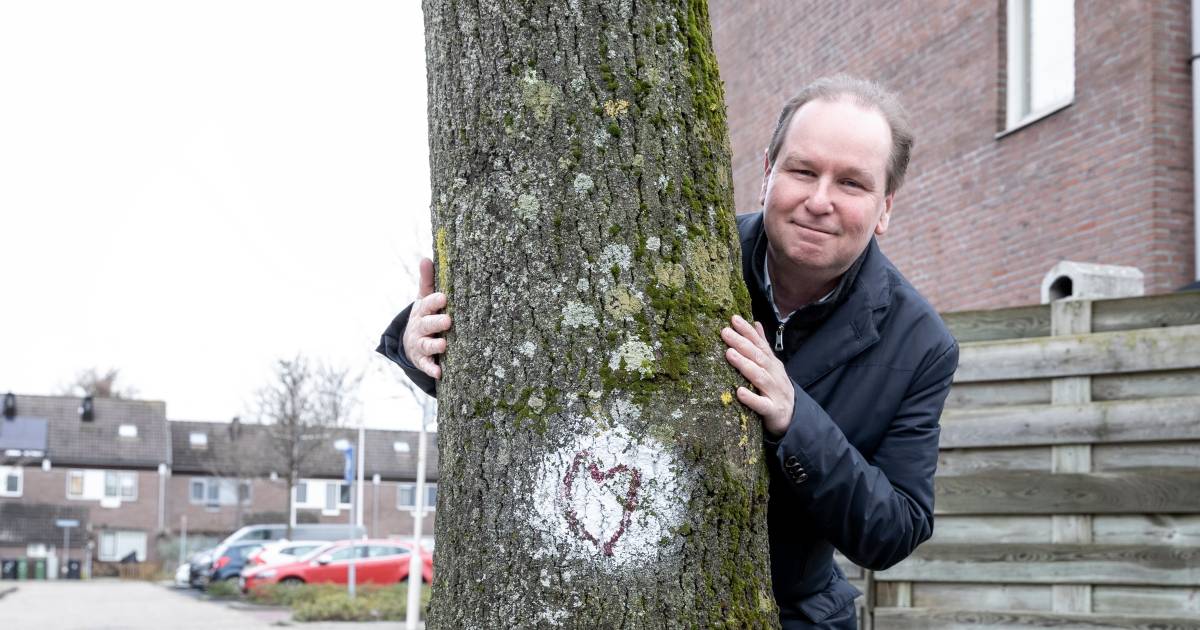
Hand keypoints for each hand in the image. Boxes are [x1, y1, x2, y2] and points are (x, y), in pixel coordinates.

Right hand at [402, 257, 451, 378]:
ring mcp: (420, 343)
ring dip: (435, 345)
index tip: (444, 297)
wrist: (409, 341)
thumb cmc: (424, 315)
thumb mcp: (422, 298)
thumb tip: (425, 258)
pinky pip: (426, 364)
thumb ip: (427, 281)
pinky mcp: (422, 359)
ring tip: (444, 344)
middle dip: (436, 322)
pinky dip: (431, 369)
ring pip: (427, 344)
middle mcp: (420, 327)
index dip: (435, 301)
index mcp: (422, 310)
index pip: (428, 304)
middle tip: (448, 320)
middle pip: (427, 324)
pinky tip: (439, 372)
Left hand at [721, 315, 793, 436]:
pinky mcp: (773, 411)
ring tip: (729, 354)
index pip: (760, 344)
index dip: (748, 331)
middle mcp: (774, 375)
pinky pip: (762, 405)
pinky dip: (751, 398)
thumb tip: (755, 323)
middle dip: (742, 343)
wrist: (794, 417)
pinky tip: (739, 392)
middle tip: (725, 332)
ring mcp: (775, 393)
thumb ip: (763, 345)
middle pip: (757, 357)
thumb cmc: (777, 388)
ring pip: (759, 377)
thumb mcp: (772, 365)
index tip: (733, 319)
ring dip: (744, 364)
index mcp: (772, 364)